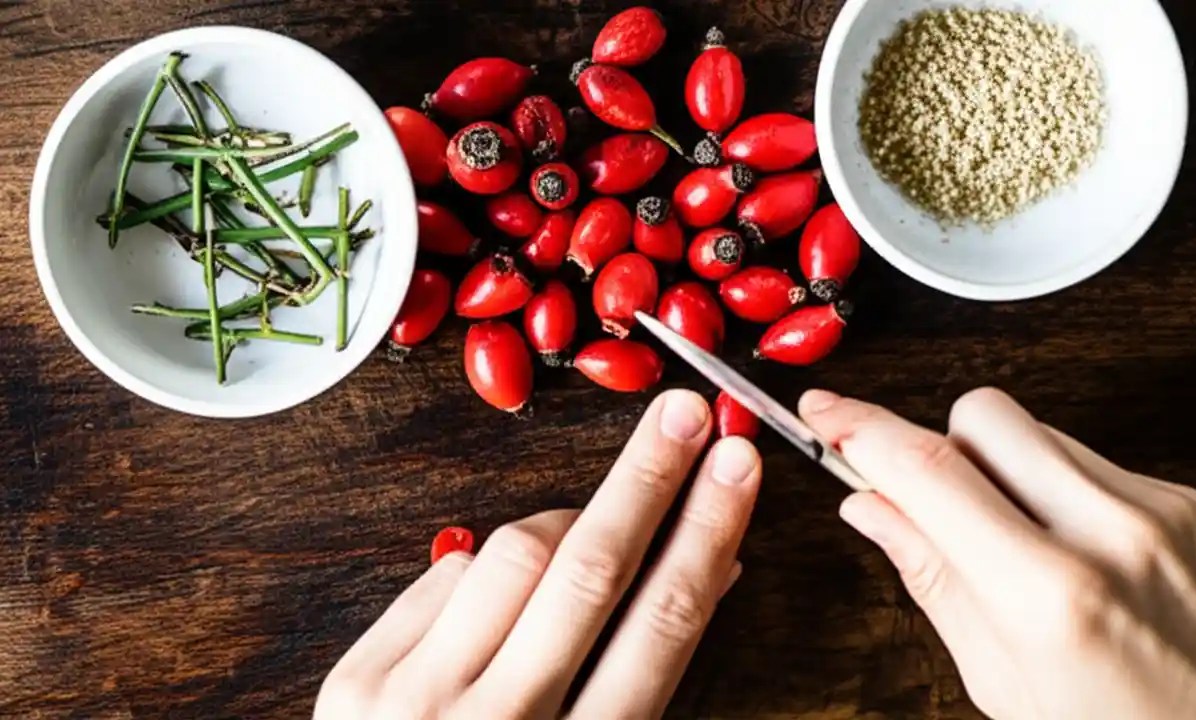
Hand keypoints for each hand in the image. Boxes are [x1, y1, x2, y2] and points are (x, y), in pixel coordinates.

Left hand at [315, 390, 760, 718]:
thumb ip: (645, 675)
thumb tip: (708, 568)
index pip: (659, 627)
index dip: (705, 534)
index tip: (736, 464)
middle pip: (586, 570)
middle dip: (646, 480)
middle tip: (685, 412)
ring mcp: (413, 704)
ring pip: (509, 557)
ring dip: (560, 529)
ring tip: (583, 539)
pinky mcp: (354, 684)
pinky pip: (441, 576)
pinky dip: (484, 568)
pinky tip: (503, 592)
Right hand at [800, 387, 1195, 718]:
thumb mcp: (1003, 683)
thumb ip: (932, 580)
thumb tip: (869, 508)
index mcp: (1050, 595)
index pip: (929, 471)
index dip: (861, 427)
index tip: (824, 411)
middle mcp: (1112, 534)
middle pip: (983, 416)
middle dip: (940, 445)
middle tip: (934, 504)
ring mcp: (1160, 511)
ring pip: (1036, 430)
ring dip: (999, 469)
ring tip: (1012, 545)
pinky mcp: (1188, 502)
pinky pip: (1090, 458)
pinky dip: (1056, 489)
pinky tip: (1067, 550)